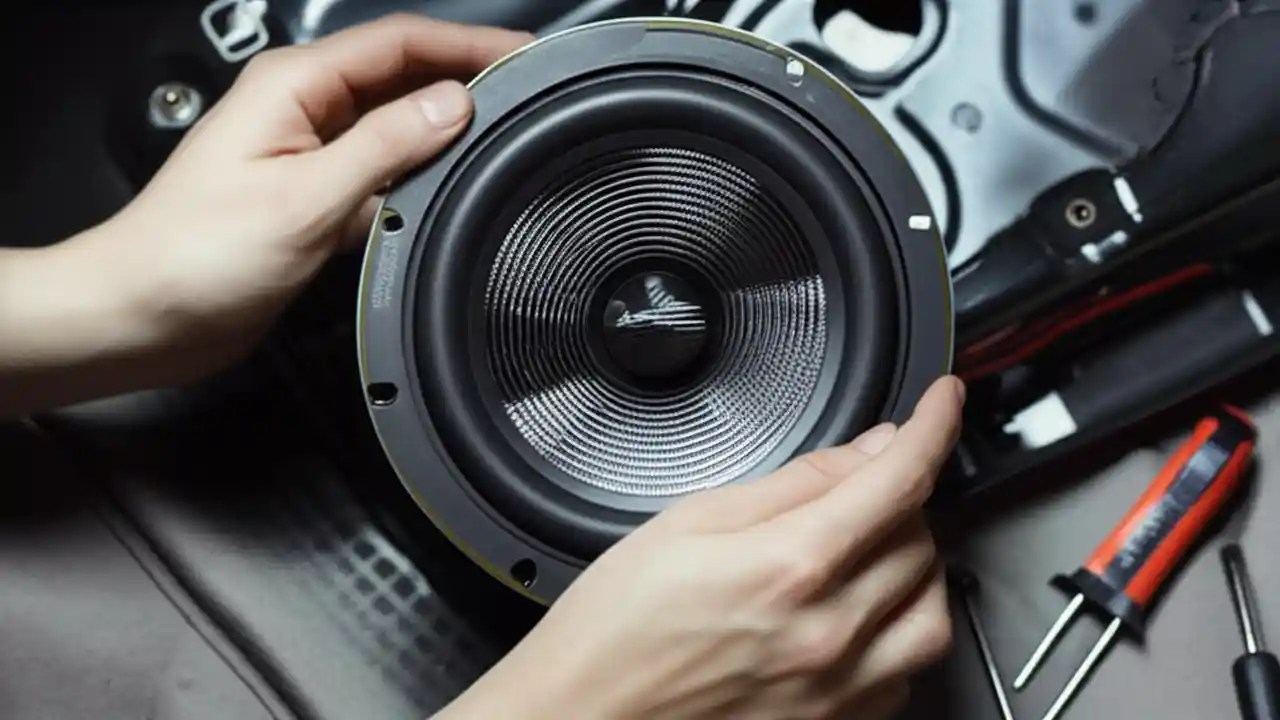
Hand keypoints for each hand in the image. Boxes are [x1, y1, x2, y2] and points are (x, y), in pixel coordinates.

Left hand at [0, 16, 531, 413]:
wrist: (141, 316)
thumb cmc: (194, 255)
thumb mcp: (305, 198)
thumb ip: (384, 148)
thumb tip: (452, 106)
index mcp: (293, 86)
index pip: (398, 44)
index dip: (466, 45)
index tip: (522, 56)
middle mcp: (303, 112)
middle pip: (400, 79)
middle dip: (463, 81)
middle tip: (526, 96)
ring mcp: (308, 156)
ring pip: (394, 128)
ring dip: (442, 133)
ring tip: (501, 141)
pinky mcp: (313, 200)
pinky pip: (380, 176)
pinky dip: (416, 181)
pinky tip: (447, 196)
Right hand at [440, 376, 965, 719]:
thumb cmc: (612, 632)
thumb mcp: (687, 523)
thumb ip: (790, 484)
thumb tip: (863, 453)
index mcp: (789, 568)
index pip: (897, 480)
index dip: (932, 427)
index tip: (943, 403)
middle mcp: (828, 634)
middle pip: (920, 539)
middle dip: (901, 496)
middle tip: (857, 484)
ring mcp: (838, 690)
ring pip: (932, 609)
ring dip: (915, 564)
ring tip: (868, 548)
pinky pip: (908, 670)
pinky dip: (900, 628)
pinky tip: (857, 612)